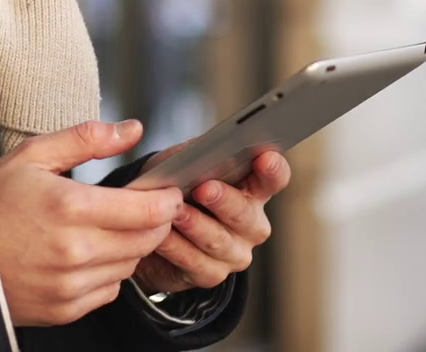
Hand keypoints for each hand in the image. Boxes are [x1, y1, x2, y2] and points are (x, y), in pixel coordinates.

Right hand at [0, 120, 183, 326]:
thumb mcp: (32, 156)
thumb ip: (87, 139)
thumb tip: (131, 129)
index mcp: (70, 207)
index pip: (148, 210)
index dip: (167, 199)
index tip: (167, 190)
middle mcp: (76, 251)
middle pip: (147, 240)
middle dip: (154, 221)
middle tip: (142, 205)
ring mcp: (72, 285)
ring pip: (130, 265)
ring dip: (131, 245)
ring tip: (107, 227)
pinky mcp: (65, 308)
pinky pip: (109, 290)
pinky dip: (109, 271)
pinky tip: (88, 253)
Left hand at [132, 150, 289, 294]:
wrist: (152, 229)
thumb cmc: (176, 188)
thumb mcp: (181, 164)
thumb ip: (193, 154)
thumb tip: (196, 150)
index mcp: (253, 190)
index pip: (274, 178)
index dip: (273, 169)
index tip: (264, 157)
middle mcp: (251, 224)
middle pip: (245, 213)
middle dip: (224, 200)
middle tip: (204, 188)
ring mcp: (235, 253)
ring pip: (218, 240)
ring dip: (195, 225)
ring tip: (175, 212)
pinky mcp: (212, 274)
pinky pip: (194, 262)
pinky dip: (176, 247)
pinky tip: (161, 236)